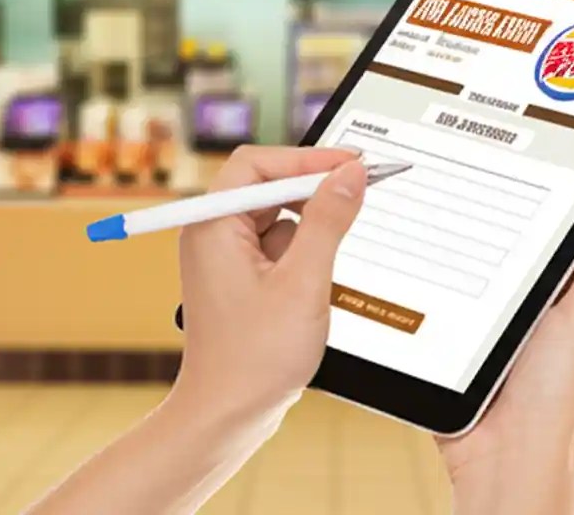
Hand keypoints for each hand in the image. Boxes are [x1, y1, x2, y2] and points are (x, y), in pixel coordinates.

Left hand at [28, 146, 364, 514]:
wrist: (227, 416)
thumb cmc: (254, 358)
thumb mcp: (304, 282)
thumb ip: (329, 221)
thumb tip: (351, 174)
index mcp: (213, 226)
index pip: (259, 164)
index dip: (308, 158)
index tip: (353, 164)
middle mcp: (212, 234)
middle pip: (268, 185)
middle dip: (314, 191)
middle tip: (360, 192)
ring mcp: (225, 257)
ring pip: (279, 217)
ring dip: (312, 227)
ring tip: (328, 264)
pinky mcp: (241, 278)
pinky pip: (278, 245)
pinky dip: (304, 253)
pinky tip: (317, 283)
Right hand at [437, 192, 573, 514]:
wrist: (504, 465)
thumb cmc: (558, 402)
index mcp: (572, 300)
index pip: (563, 234)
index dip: (550, 194)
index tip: (531, 149)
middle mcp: (533, 312)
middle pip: (509, 247)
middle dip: (487, 214)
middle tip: (462, 168)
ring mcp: (492, 329)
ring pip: (469, 273)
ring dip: (450, 253)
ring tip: (429, 207)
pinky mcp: (456, 347)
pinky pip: (438, 305)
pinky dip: (425, 287)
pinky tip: (408, 262)